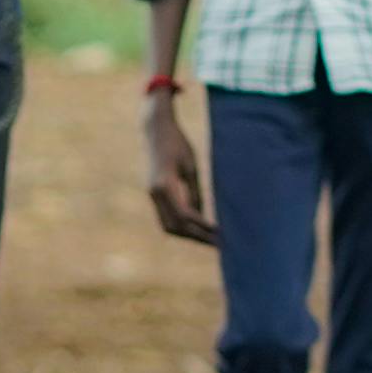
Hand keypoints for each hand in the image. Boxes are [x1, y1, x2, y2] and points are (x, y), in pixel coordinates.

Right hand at [142, 98, 215, 243]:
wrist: (155, 129)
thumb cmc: (177, 143)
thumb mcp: (191, 166)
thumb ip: (195, 192)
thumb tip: (202, 217)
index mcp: (164, 185)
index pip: (185, 216)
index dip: (202, 227)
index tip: (220, 234)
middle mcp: (154, 193)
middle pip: (174, 227)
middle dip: (196, 237)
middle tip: (218, 243)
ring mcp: (151, 194)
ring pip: (168, 225)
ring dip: (188, 234)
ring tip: (209, 238)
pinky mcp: (153, 193)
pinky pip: (166, 216)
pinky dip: (181, 225)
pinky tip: (198, 226)